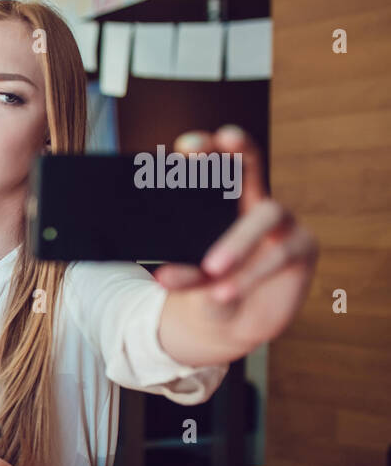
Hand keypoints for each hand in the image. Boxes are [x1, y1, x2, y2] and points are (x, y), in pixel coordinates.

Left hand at [153, 125, 317, 355]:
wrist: (232, 324)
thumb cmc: (206, 291)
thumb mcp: (189, 283)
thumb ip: (182, 275)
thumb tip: (163, 275)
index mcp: (219, 205)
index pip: (215, 166)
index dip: (208, 148)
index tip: (186, 147)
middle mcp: (252, 204)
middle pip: (250, 163)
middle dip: (238, 148)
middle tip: (223, 140)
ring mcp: (281, 224)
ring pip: (267, 213)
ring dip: (238, 240)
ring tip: (211, 268)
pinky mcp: (302, 247)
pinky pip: (281, 253)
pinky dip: (252, 273)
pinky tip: (226, 291)